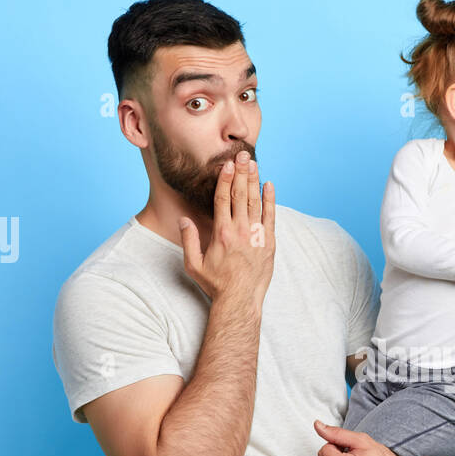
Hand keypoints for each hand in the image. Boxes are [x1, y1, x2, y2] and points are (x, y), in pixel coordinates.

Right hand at [178, 150, 275, 303]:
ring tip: (254, 164)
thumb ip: (188, 240)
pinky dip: (270, 200)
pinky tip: (269, 186)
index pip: (223, 198)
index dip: (225, 179)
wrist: (240, 301)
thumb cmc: (215, 284)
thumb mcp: (194, 264)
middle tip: (243, 155)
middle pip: (240, 194)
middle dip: (242, 172)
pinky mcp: (269, 243)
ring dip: (255, 181)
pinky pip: (271, 216)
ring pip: (255, 202)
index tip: (227, 164)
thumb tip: (183, 219)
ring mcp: (257, 236)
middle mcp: (240, 231)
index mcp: (221, 233)